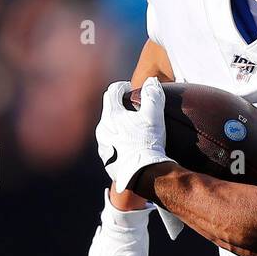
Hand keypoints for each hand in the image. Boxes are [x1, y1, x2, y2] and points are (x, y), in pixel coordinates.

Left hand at [95, 76, 170, 191]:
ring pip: (108, 129)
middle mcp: (103, 128)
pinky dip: (118, 142)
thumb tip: (151, 81)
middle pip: (109, 110)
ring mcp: (103, 145)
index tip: (131, 90)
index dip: (122, 87)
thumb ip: (153, 96)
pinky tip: (129, 147)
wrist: (143, 174)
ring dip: (117, 125)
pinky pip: (110, 146)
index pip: (112, 91)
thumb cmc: (148, 143)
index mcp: (112, 115)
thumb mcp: (154, 116)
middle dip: (119, 106)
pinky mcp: (107, 159)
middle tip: (133, 109)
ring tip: (132, 130)